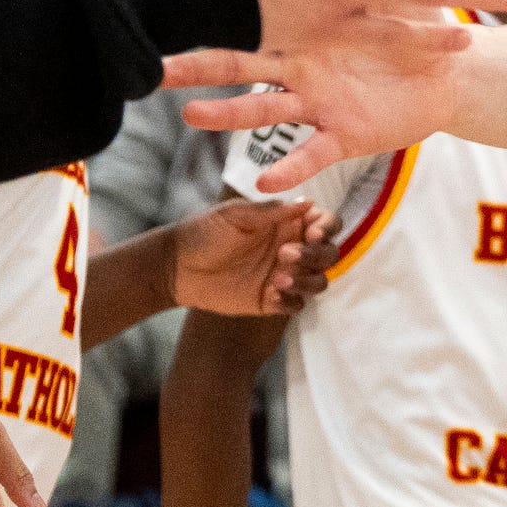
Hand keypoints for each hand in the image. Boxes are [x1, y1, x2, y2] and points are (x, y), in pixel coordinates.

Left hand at [168, 195, 331, 319]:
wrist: (176, 267)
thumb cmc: (205, 232)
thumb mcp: (236, 214)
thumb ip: (273, 211)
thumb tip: (309, 201)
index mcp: (287, 223)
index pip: (326, 223)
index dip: (328, 227)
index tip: (311, 231)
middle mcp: (292, 248)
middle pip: (329, 253)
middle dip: (316, 254)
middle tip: (285, 254)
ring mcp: (283, 276)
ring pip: (319, 281)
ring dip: (308, 279)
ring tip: (279, 278)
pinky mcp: (271, 300)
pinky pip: (296, 304)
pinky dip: (292, 300)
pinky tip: (272, 293)